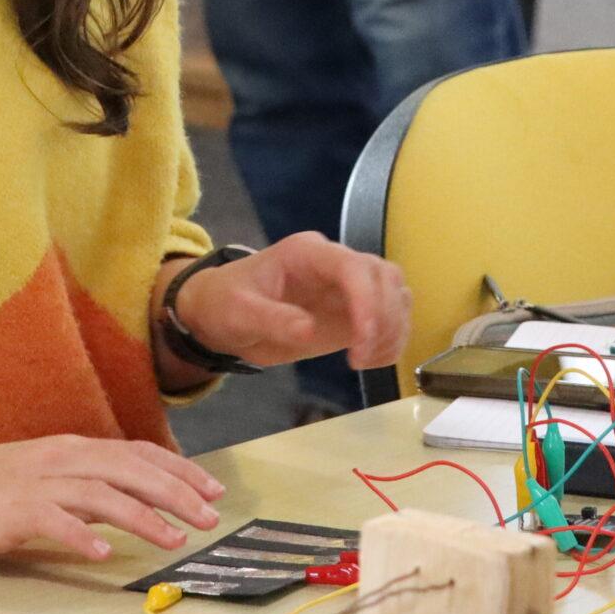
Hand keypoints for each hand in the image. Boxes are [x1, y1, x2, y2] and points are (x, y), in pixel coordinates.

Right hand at [0, 434, 223, 562]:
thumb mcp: (40, 482)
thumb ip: (82, 491)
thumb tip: (126, 506)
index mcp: (69, 451)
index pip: (137, 454)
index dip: (179, 470)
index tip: (212, 491)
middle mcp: (59, 459)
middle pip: (130, 469)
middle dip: (176, 492)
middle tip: (210, 517)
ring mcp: (35, 483)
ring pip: (102, 493)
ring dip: (144, 515)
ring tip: (175, 539)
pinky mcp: (9, 510)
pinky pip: (53, 520)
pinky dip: (82, 535)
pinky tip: (105, 553)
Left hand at [175, 233, 411, 373]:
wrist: (220, 313)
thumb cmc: (225, 304)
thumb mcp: (238, 313)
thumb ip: (273, 320)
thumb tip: (308, 331)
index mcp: (306, 253)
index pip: (353, 267)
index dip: (367, 301)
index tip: (361, 341)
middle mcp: (333, 263)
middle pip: (383, 276)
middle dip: (383, 318)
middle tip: (361, 358)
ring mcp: (346, 286)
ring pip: (394, 292)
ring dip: (393, 328)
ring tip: (367, 360)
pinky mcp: (352, 309)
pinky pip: (389, 315)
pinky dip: (391, 338)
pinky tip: (373, 360)